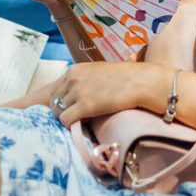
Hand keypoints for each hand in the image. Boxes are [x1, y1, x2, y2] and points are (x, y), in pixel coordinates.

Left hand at [47, 61, 168, 125]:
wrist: (141, 81)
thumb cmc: (125, 78)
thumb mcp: (98, 72)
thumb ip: (84, 80)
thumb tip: (77, 95)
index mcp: (75, 70)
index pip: (55, 91)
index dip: (62, 103)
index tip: (73, 109)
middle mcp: (73, 78)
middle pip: (54, 102)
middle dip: (63, 111)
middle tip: (78, 118)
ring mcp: (78, 91)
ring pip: (58, 112)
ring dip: (68, 119)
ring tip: (83, 120)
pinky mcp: (85, 105)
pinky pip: (65, 120)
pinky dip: (71, 125)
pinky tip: (84, 124)